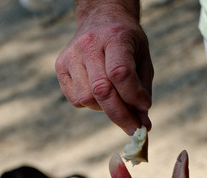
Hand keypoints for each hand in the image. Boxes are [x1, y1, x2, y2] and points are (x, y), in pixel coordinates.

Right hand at [55, 6, 153, 134]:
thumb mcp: (143, 61)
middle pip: (102, 91)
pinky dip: (92, 105)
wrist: (101, 20)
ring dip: (105, 108)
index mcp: (114, 37)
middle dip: (121, 115)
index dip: (134, 96)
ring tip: (115, 100)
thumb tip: (144, 127)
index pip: (121, 74)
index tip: (145, 106)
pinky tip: (100, 95)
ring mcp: (71, 55)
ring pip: (87, 99)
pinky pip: (76, 100)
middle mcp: (88, 44)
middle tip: (134, 128)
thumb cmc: (127, 45)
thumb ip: (143, 92)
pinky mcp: (60, 66)